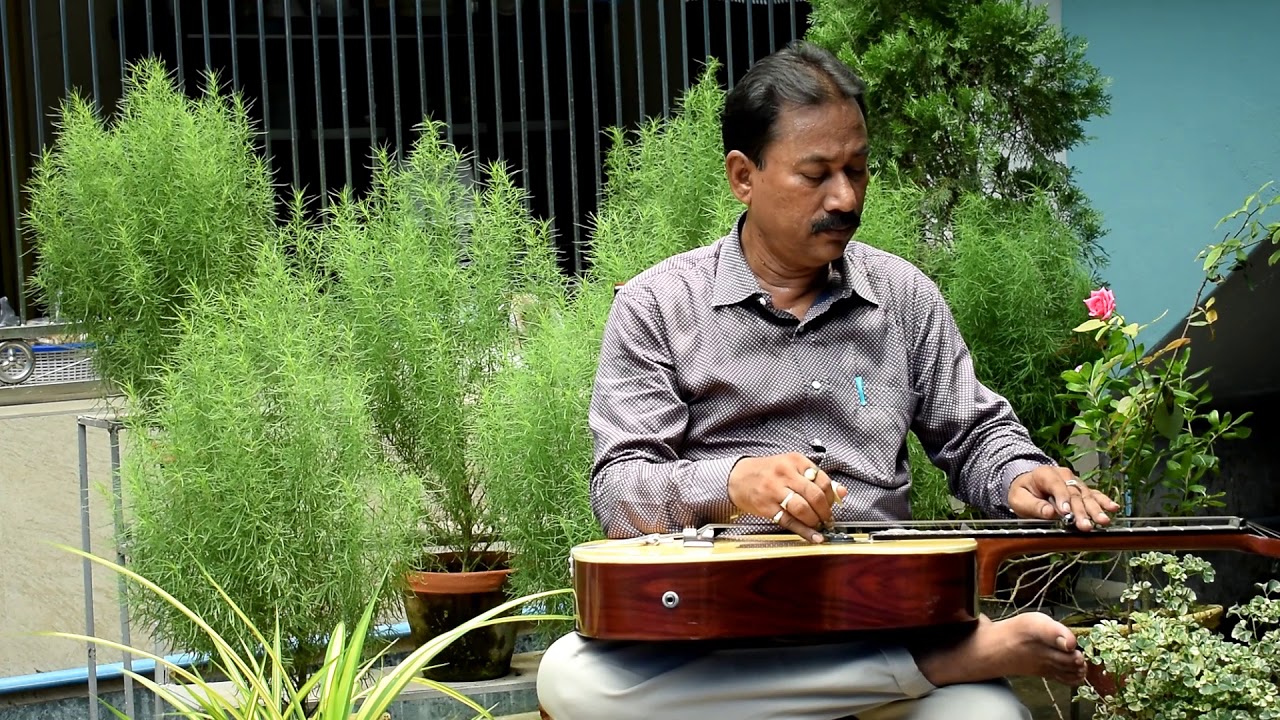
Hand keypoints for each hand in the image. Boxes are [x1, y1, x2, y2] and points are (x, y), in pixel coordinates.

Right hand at [728, 453, 847, 542]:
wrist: (737, 477)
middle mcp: (785, 473)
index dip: (831, 496)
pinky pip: (789, 521)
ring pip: (803, 509)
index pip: (822, 479)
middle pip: (814, 495)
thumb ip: (817, 479)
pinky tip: (814, 537)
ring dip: (815, 521)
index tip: (832, 505)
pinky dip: (804, 532)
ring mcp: (774, 490)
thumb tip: (842, 492)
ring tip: (818, 525)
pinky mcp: (766, 507)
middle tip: (828, 519)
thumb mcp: (792, 468)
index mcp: (795, 460)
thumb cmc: (768, 472)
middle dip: (825, 511)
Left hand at [1007, 466, 1120, 531]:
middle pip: (1074, 494)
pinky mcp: (1082, 489)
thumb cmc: (1023, 492)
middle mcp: (1063, 475)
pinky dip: (1103, 501)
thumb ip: (1034, 506)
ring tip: (1103, 521)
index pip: (1056, 486)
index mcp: (1045, 474)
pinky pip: (1094, 494)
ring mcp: (1074, 482)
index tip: (1066, 513)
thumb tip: (1049, 513)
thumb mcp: (1019, 499)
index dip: (1062, 499)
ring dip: (1095, 509)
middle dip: (1080, 511)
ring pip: (1086, 495)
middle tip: (1086, 526)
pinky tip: (1113, 508)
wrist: (1028, 484)